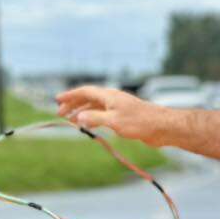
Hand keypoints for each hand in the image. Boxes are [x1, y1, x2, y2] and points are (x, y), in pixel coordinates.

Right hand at [55, 86, 178, 146]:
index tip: (57, 100)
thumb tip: (79, 117)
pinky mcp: (123, 117)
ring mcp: (118, 107)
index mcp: (109, 96)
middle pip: (88, 98)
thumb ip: (95, 118)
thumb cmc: (140, 122)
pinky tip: (89, 126)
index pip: (85, 91)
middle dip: (74, 105)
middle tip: (60, 114)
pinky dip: (93, 119)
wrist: (161, 127)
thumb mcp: (114, 121)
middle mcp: (112, 99)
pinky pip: (103, 115)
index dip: (70, 95)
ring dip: (82, 113)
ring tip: (71, 121)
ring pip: (95, 107)